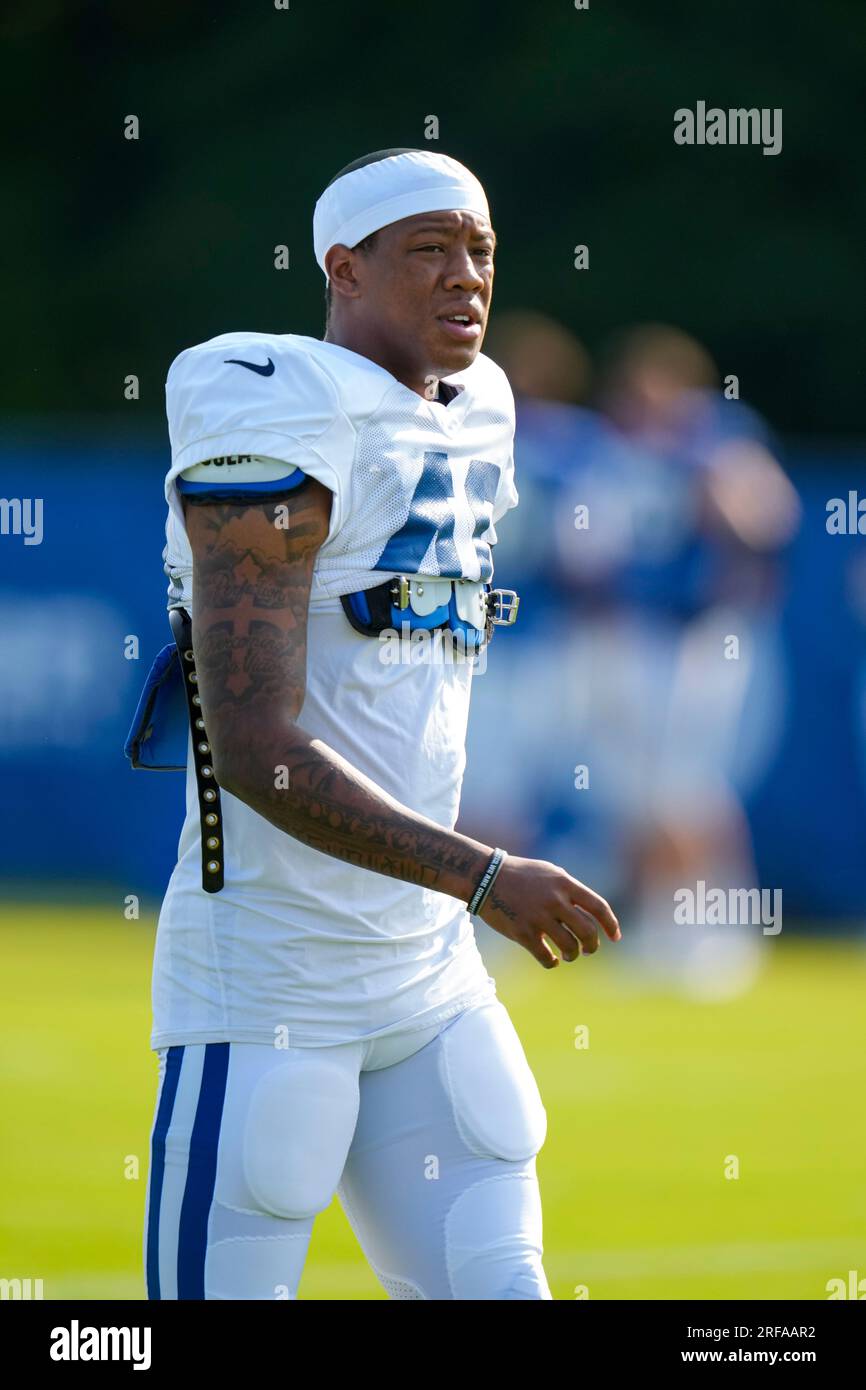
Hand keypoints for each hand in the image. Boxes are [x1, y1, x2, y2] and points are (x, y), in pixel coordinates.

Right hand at [477, 854, 620, 968]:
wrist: (485, 877)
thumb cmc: (521, 875)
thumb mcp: (550, 873)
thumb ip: (570, 890)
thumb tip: (590, 912)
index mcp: (564, 883)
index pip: (598, 907)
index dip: (611, 925)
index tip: (615, 937)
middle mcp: (555, 900)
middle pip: (587, 931)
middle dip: (592, 945)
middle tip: (588, 950)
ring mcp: (539, 917)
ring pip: (569, 946)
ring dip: (573, 955)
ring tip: (569, 955)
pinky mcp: (523, 933)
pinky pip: (546, 957)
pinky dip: (553, 962)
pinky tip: (552, 960)